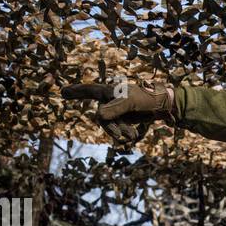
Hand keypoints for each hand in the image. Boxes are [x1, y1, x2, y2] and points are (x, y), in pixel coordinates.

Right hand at [61, 81, 176, 146]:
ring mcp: (117, 112)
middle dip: (114, 128)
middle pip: (102, 119)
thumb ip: (114, 109)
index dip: (76, 92)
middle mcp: (110, 101)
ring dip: (122, 132)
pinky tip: (136, 134)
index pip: (89, 91)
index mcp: (108, 91)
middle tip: (126, 134)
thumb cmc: (147, 99)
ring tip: (134, 134)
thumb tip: (97, 116)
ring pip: (111, 127)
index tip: (62, 92)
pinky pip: (119, 132)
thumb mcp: (130, 102)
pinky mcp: (124, 120)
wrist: (163, 107)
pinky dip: (127, 134)